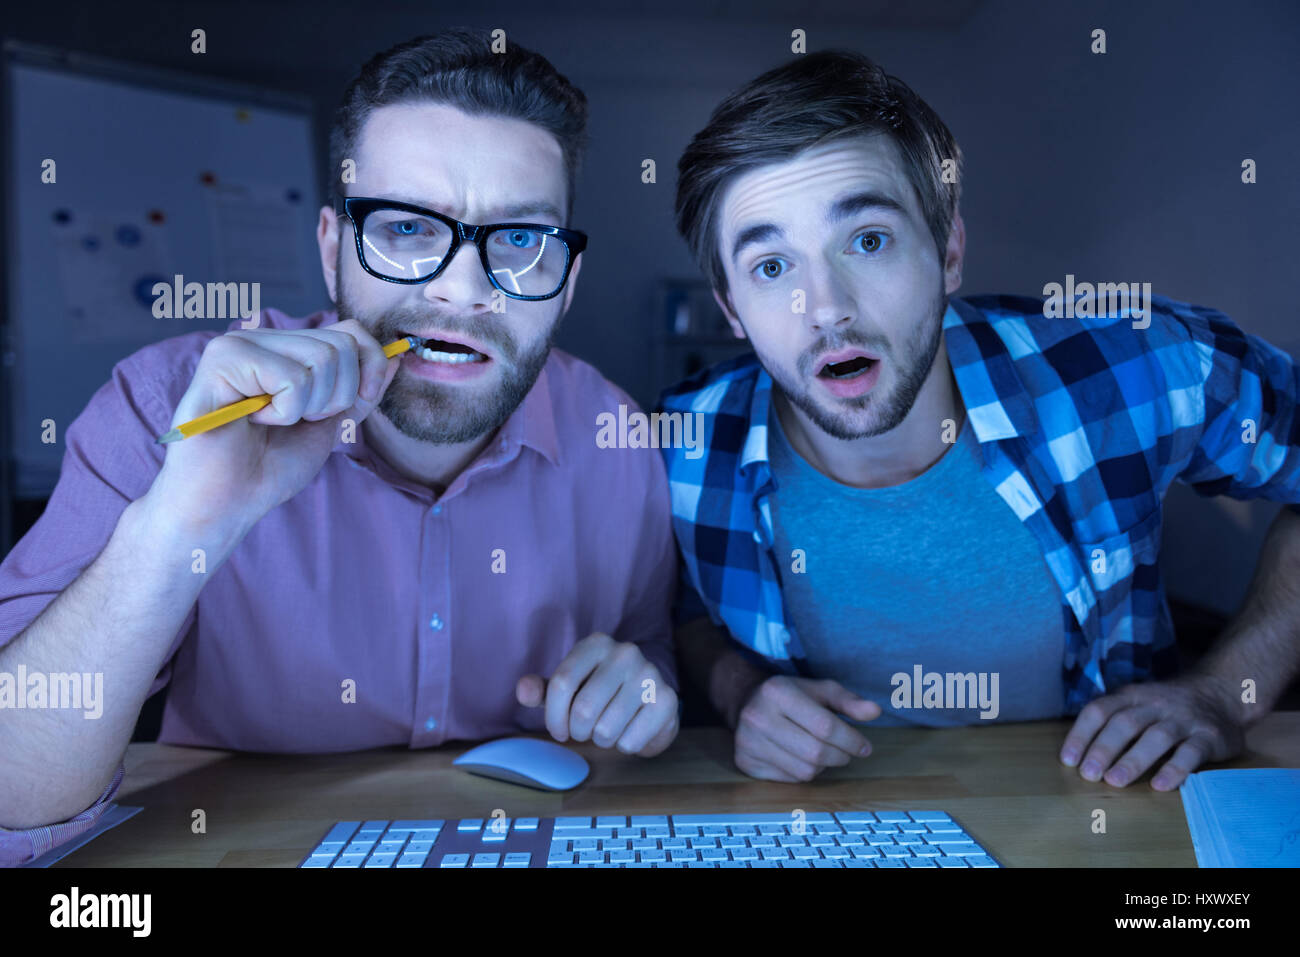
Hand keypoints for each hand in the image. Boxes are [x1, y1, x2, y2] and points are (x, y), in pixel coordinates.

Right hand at [150, 319, 398, 536]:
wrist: (226, 502)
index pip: (350, 332)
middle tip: (297, 420)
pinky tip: (254, 422)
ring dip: (310, 406)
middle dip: (337, 397)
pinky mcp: (222, 360)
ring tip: (274, 422)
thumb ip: (359, 391)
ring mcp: (238, 344)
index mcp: (284, 349)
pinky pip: (292, 378)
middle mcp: (261, 339)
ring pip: (323, 358)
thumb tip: (394, 357)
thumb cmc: (269, 467)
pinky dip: (285, 412)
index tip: (349, 407)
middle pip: (342, 345)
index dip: (367, 371)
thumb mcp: (329, 424)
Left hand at [516, 633, 678, 755]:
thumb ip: (541, 690)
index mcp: (596, 643)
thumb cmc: (600, 693)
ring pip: (606, 728)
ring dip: (601, 740)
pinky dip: (623, 747)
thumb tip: (523, 690)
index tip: (558, 730)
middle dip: (578, 731)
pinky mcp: (667, 700)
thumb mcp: (568, 688)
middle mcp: (625, 652)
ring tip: (607, 731)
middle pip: (583, 709)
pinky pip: (630, 741)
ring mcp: (650, 675)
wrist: (648, 699)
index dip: (554, 716)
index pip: (561, 683)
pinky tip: (628, 733)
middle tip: (585, 731)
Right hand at [734, 676, 880, 781]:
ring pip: (805, 771)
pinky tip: (801, 757)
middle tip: (848, 752)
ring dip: (823, 766)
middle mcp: (758, 717)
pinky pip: (789, 779)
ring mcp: (748, 742)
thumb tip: (875, 712)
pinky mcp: (745, 762)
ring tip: (822, 751)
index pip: (825, 726)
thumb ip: (848, 701)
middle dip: (841, 756)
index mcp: (778, 692)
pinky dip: (804, 772)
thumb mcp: (819, 690)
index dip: (851, 740)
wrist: (745, 701)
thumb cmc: (790, 696)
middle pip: (816, 752)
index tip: (865, 747)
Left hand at [1059, 675, 1244, 789]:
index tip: (1068, 760)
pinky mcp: (1209, 736)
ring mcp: (1183, 719)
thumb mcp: (1138, 704)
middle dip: (1104, 749)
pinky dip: (1175, 769)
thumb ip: (1113, 721)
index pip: (1099, 710)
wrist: (1222, 693)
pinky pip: (1191, 752)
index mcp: (1131, 696)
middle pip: (1125, 723)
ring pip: (1156, 737)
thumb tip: (1077, 755)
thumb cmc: (1167, 708)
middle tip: (1088, 774)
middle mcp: (1154, 704)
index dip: (1081, 734)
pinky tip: (1161, 786)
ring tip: (1114, 781)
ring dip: (1133, 760)